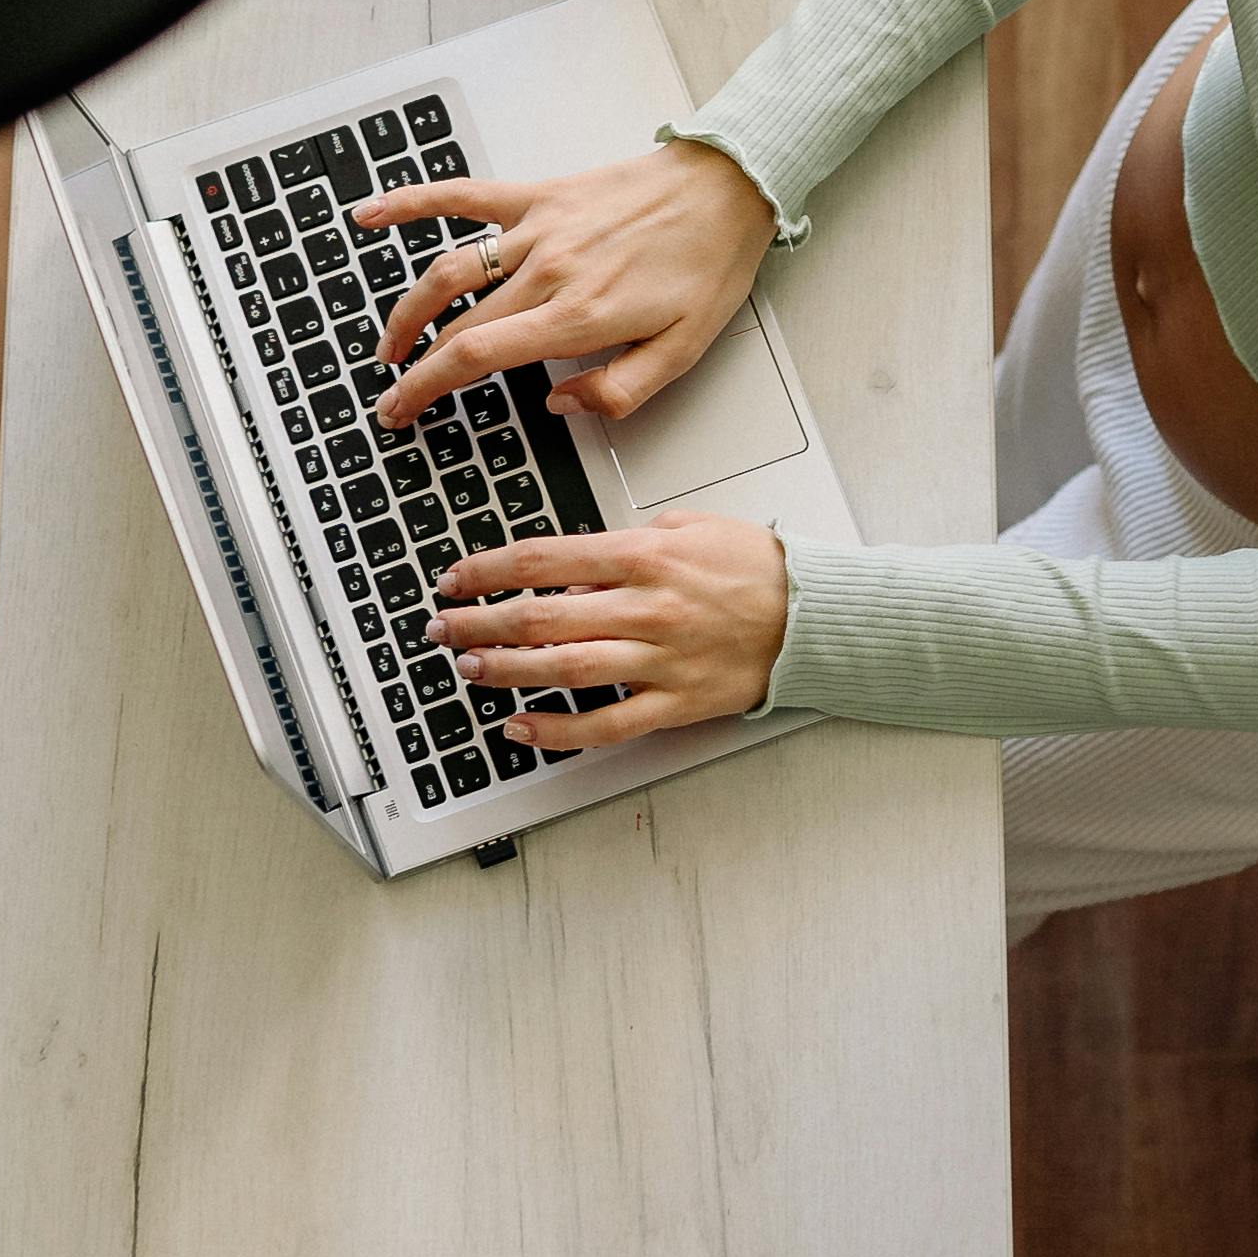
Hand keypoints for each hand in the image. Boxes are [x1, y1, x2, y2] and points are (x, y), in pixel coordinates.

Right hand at [353, 138, 777, 433]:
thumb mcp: (682, 352)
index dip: (427, 388)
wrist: (727, 189)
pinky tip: (370, 213)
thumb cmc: (708, 266)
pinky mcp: (539, 196)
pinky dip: (412, 201)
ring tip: (389, 344)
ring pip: (449, 271)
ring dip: (407, 310)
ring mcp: (538, 228)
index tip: (402, 410)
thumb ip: (618, 391)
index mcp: (578, 315)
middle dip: (412, 366)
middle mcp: (548, 270)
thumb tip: (557, 404)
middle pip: (455, 323)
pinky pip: (464, 196)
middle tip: (394, 397)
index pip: (476, 357)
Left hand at [430, 512, 790, 748]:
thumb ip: (625, 542)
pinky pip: (607, 724)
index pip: (544, 560)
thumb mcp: (689, 526)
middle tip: (442, 627)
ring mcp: (660, 660)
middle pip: (541, 617)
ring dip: (505, 670)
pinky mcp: (675, 704)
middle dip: (479, 622)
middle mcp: (647, 609)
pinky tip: (521, 727)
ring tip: (468, 667)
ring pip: (563, 669)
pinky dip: (558, 730)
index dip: (488, 571)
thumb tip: (570, 570)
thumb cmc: (757, 567)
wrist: (816, 615)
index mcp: (645, 557)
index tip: (456, 579)